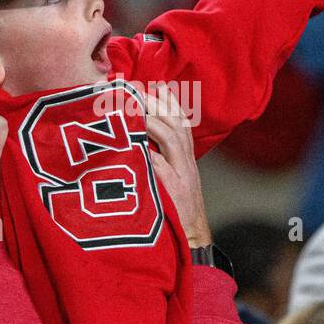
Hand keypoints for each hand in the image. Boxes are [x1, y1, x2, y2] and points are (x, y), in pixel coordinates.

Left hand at [145, 89, 210, 248]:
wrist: (191, 240)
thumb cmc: (175, 210)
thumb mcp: (169, 178)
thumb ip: (158, 157)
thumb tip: (136, 139)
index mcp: (185, 157)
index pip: (180, 119)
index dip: (167, 100)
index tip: (151, 83)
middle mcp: (186, 161)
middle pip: (176, 122)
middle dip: (156, 102)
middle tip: (134, 87)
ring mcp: (181, 175)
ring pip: (172, 137)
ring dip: (152, 119)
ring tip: (133, 106)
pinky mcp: (173, 191)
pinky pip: (161, 166)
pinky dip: (148, 152)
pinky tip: (134, 142)